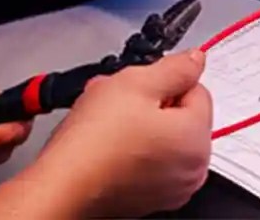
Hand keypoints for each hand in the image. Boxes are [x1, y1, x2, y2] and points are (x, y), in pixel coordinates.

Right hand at [28, 51, 212, 217]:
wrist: (62, 185)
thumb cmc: (94, 143)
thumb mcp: (136, 83)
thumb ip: (175, 68)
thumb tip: (195, 60)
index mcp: (197, 141)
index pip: (196, 90)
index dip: (165, 80)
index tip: (140, 84)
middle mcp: (192, 170)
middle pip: (181, 116)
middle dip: (152, 102)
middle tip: (118, 99)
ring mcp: (171, 188)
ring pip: (164, 137)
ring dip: (140, 123)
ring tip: (107, 120)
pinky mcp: (149, 198)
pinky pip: (150, 161)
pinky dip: (134, 149)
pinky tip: (108, 142)